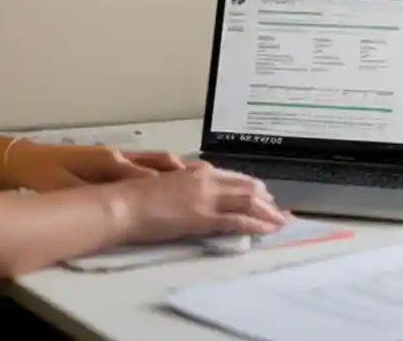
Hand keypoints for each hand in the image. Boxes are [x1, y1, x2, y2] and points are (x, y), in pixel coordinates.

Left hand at [6, 141, 189, 191]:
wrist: (26, 159)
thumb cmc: (44, 176)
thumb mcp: (64, 187)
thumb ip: (89, 194)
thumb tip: (113, 202)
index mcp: (107, 162)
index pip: (143, 173)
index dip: (165, 181)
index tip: (189, 187)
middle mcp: (118, 154)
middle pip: (159, 162)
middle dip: (183, 172)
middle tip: (210, 180)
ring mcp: (118, 154)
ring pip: (157, 159)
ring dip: (180, 167)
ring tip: (205, 175)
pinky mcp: (115, 156)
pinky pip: (149, 160)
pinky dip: (168, 166)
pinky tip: (181, 171)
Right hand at [116, 166, 289, 242]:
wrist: (122, 205)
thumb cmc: (135, 196)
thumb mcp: (166, 183)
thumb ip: (185, 184)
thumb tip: (195, 191)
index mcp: (197, 171)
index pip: (233, 178)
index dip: (251, 187)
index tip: (264, 194)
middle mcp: (206, 180)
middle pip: (246, 188)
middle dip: (266, 200)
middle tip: (279, 210)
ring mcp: (206, 199)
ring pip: (248, 202)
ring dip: (267, 212)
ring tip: (280, 221)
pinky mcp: (203, 218)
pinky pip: (237, 221)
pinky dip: (255, 225)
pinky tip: (266, 229)